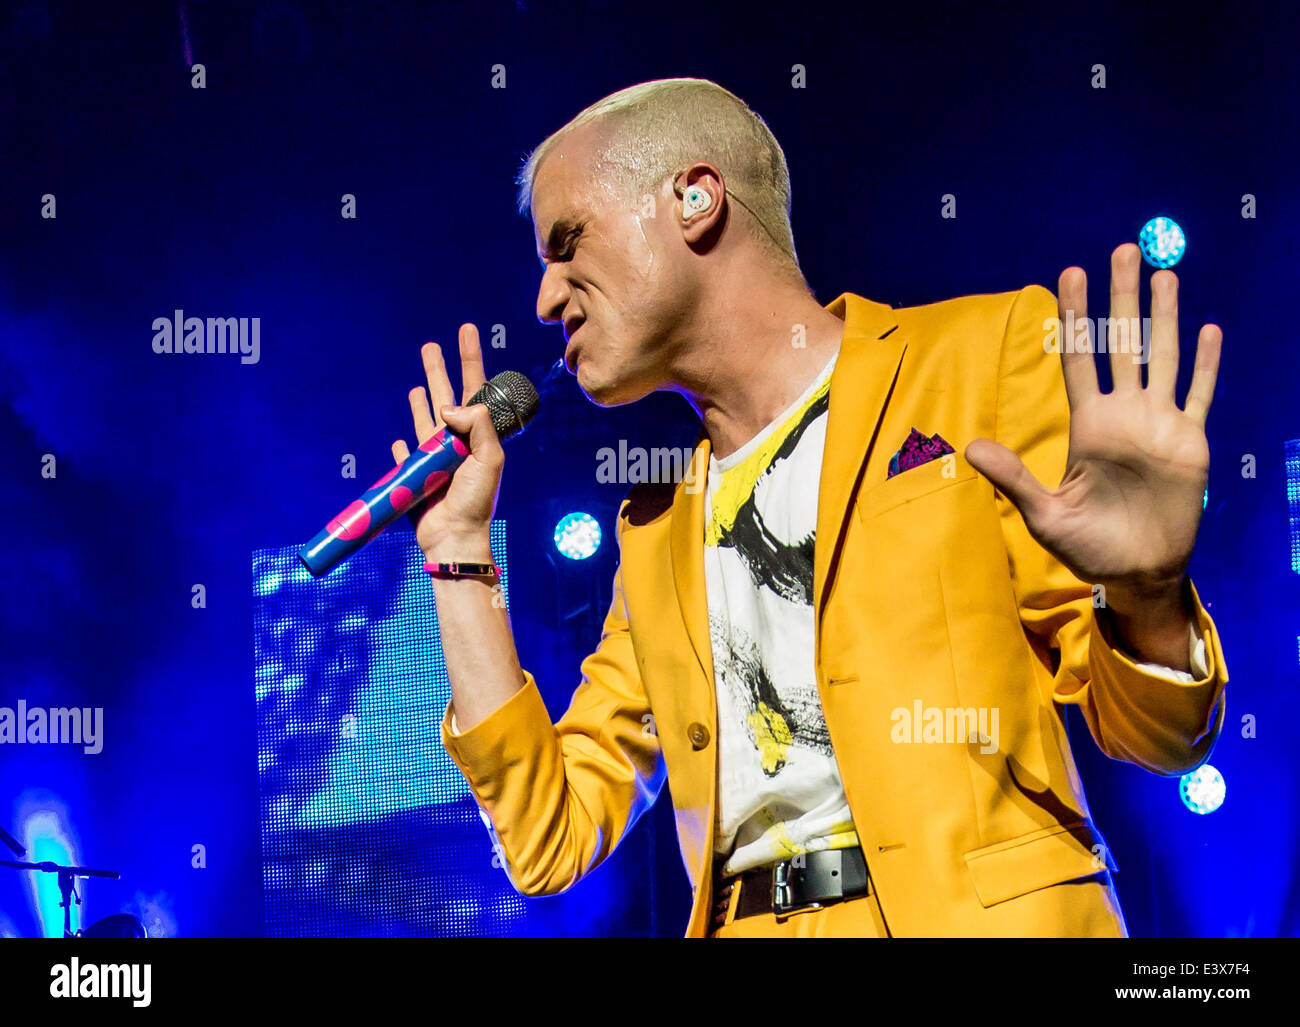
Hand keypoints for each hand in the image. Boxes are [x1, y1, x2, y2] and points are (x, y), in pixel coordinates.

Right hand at [391, 323, 503, 557]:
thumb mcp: (488, 458)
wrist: (454, 539)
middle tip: (430, 346)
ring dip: (420, 404)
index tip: (467, 331)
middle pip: (445, 398)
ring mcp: (435, 461)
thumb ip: (476, 425)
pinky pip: (405, 459)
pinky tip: (399, 441)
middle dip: (439, 371)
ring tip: (416, 385)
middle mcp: (457, 444)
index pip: (474, 389)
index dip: (470, 359)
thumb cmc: (476, 501)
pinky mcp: (416, 479)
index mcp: (477, 436)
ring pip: (424, 423)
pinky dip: (401, 450)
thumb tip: (447, 406)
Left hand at [965, 243, 1221, 613]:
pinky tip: (1208, 331)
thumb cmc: (1086, 545)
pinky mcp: (1190, 443)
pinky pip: (1199, 396)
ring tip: (1164, 273)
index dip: (1075, 317)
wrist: (1135, 570)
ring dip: (1165, 315)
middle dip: (1121, 298)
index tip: (1070, 274)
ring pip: (1162, 356)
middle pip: (1122, 342)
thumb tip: (968, 447)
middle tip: (1122, 249)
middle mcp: (1123, 415)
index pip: (1078, 358)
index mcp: (1088, 425)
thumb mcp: (1043, 512)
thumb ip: (1013, 478)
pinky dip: (1205, 366)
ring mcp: (1158, 424)